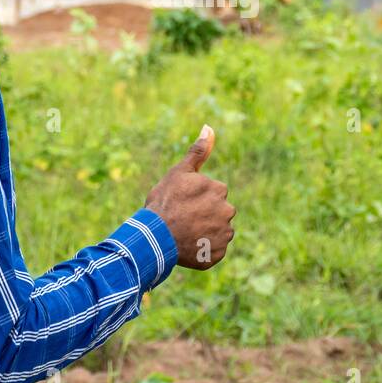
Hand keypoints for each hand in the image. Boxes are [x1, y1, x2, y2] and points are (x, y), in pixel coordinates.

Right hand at [145, 125, 234, 269]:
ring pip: (216, 231)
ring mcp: (223, 235)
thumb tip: (209, 127)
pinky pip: (213, 250)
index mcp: (220, 190)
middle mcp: (227, 212)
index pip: (213, 194)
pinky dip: (203, 249)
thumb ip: (198, 151)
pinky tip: (188, 245)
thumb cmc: (165, 201)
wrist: (154, 236)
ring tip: (184, 233)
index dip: (196, 198)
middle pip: (217, 212)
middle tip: (183, 218)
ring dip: (204, 232)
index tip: (183, 203)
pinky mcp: (217, 255)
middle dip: (203, 215)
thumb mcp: (179, 172)